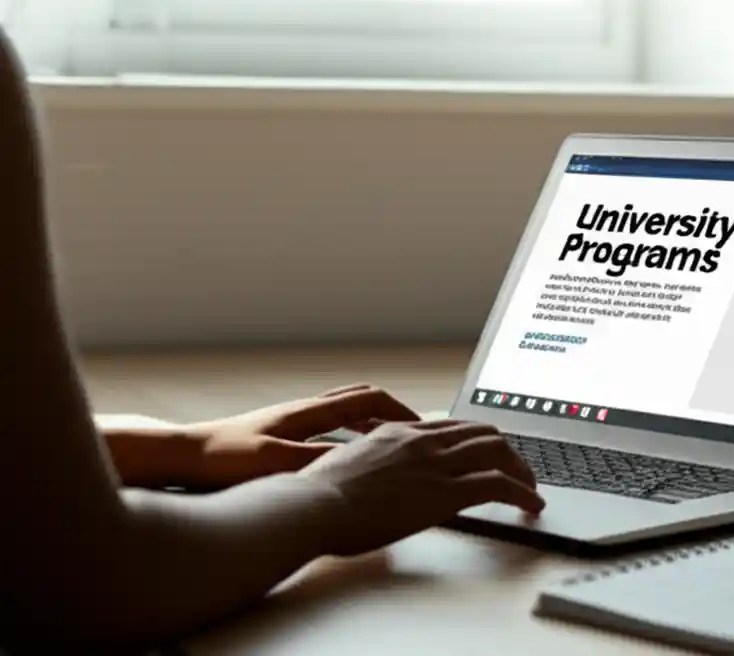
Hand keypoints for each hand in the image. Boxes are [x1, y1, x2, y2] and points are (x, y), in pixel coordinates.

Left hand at [182, 384, 421, 489]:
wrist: (180, 456)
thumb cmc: (222, 458)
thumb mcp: (277, 463)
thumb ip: (321, 462)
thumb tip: (362, 461)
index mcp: (310, 412)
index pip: (370, 399)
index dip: (402, 411)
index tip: (424, 429)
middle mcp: (304, 411)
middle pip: (360, 399)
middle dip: (392, 412)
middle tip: (414, 432)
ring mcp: (291, 422)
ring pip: (344, 413)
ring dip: (371, 424)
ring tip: (389, 445)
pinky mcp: (278, 436)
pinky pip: (327, 430)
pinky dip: (348, 438)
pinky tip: (345, 462)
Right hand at [299, 420, 544, 554]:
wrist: (311, 508)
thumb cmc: (316, 500)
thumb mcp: (346, 469)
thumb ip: (369, 467)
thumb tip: (373, 481)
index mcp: (397, 433)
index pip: (452, 427)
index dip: (477, 440)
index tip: (488, 453)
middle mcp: (421, 440)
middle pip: (482, 432)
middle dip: (507, 451)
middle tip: (518, 471)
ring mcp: (435, 463)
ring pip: (497, 452)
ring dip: (521, 470)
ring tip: (531, 488)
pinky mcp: (446, 491)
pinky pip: (499, 484)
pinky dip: (523, 493)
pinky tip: (532, 505)